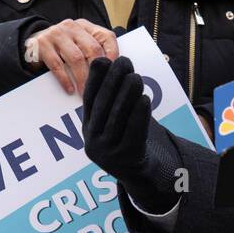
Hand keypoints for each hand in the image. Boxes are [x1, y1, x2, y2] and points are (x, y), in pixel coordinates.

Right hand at [25, 18, 118, 92]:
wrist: (31, 43)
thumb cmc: (62, 46)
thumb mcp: (78, 42)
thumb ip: (93, 49)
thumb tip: (111, 70)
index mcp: (85, 26)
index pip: (106, 36)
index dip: (113, 54)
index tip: (113, 70)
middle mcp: (72, 27)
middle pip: (92, 49)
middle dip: (97, 71)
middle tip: (99, 86)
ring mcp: (56, 34)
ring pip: (76, 58)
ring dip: (82, 78)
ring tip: (85, 91)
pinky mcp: (42, 44)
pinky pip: (57, 65)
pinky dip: (65, 79)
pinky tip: (69, 89)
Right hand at [82, 57, 181, 213]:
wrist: (138, 172)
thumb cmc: (127, 138)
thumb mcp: (114, 121)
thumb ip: (112, 98)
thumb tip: (108, 61)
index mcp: (88, 130)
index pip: (89, 100)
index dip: (95, 79)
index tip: (102, 59)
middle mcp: (94, 141)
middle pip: (103, 106)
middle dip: (113, 81)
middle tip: (124, 62)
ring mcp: (110, 151)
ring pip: (118, 118)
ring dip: (127, 95)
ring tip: (136, 77)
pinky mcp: (128, 157)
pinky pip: (134, 132)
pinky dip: (139, 114)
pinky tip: (145, 99)